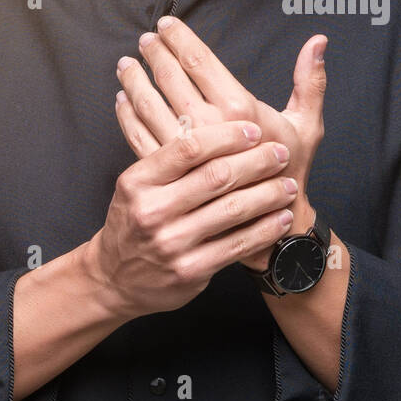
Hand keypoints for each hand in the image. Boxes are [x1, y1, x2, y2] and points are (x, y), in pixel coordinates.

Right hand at [89, 119, 298, 317]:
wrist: (113, 279)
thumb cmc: (132, 223)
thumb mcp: (136, 185)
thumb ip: (170, 160)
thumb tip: (212, 121)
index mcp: (138, 181)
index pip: (189, 148)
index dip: (228, 135)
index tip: (254, 130)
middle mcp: (153, 211)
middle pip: (217, 176)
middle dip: (257, 162)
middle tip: (280, 153)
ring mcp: (172, 243)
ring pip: (233, 210)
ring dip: (268, 195)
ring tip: (288, 185)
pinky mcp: (190, 270)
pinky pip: (237, 245)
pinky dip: (265, 229)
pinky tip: (281, 218)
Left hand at [114, 16, 326, 270]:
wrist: (270, 229)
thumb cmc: (290, 173)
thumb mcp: (307, 125)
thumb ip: (310, 81)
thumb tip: (319, 40)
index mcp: (239, 111)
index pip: (200, 62)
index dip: (180, 38)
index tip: (166, 24)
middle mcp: (207, 129)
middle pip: (170, 79)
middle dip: (156, 54)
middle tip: (146, 39)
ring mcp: (183, 153)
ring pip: (148, 106)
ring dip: (135, 81)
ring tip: (127, 64)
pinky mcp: (167, 174)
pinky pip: (138, 137)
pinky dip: (127, 117)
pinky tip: (122, 101)